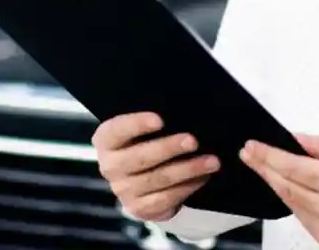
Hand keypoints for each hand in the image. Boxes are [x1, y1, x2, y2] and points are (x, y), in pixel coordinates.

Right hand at [91, 112, 220, 221]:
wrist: (141, 177)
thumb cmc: (146, 141)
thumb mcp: (144, 128)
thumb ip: (155, 120)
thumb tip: (184, 111)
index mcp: (106, 140)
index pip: (117, 130)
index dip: (136, 125)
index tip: (160, 120)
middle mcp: (110, 167)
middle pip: (140, 157)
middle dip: (169, 148)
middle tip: (193, 141)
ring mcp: (123, 190)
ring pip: (159, 179)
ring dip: (188, 169)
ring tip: (212, 161)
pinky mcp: (139, 208)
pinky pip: (166, 198)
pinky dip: (188, 186)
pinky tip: (203, 176)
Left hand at [240, 134, 318, 248]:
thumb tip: (294, 140)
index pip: (294, 169)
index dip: (269, 157)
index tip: (252, 146)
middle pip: (286, 187)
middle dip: (264, 168)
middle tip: (248, 153)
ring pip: (290, 203)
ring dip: (275, 183)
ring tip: (263, 165)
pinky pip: (300, 216)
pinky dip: (291, 199)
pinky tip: (287, 185)